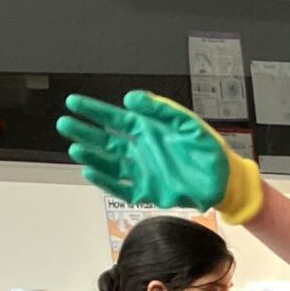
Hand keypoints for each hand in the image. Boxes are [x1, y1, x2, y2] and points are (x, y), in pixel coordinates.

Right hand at [56, 91, 263, 222]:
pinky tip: (92, 171)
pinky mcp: (148, 192)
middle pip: (105, 140)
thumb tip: (131, 99)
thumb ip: (159, 109)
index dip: (93, 110)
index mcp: (148, 130)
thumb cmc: (208, 149)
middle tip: (65, 124)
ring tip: (76, 147)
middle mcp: (140, 150)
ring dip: (92, 155)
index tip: (74, 103)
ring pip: (109, 163)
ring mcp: (142, 171)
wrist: (224, 179)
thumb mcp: (185, 122)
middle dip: (84, 131)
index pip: (114, 119)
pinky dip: (106, 181)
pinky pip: (121, 187)